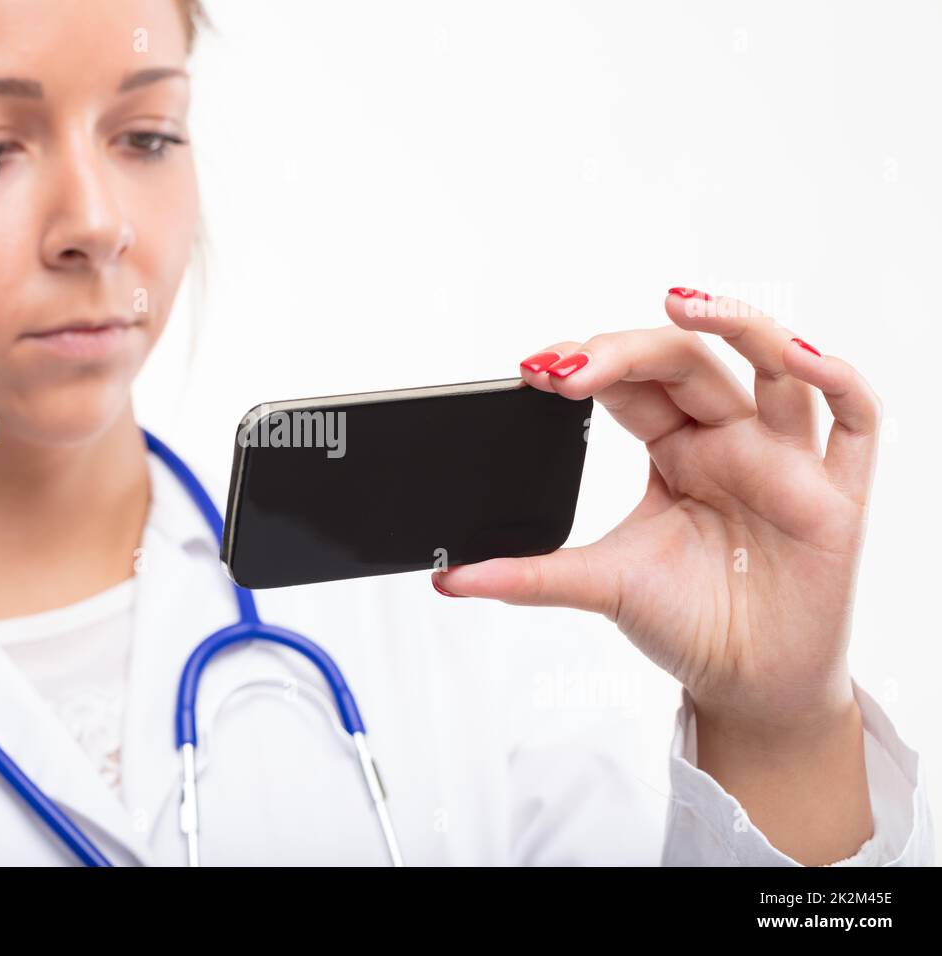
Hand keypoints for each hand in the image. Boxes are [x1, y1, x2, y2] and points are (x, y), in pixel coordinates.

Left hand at [433, 288, 883, 735]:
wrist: (748, 689)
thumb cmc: (689, 623)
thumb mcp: (601, 586)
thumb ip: (529, 575)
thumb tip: (447, 577)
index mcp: (676, 451)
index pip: (634, 383)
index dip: (590, 364)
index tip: (535, 369)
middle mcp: (731, 443)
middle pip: (689, 364)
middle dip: (627, 350)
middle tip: (570, 364)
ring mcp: (785, 462)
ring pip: (774, 367)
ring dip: (735, 325)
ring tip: (680, 306)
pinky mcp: (837, 496)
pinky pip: (855, 419)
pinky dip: (835, 378)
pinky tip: (795, 359)